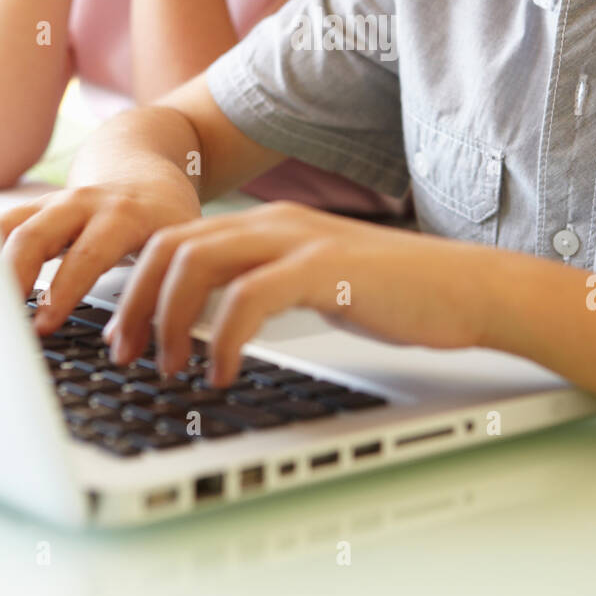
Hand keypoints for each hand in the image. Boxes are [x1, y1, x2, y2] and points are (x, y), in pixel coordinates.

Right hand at [0, 181, 202, 332]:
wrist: (145, 177)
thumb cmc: (161, 220)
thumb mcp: (170, 253)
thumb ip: (149, 295)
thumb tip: (121, 346)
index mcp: (123, 215)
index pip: (89, 253)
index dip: (64, 290)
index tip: (43, 325)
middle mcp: (82, 205)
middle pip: (34, 236)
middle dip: (13, 279)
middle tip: (1, 322)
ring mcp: (52, 205)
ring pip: (7, 228)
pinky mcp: (32, 211)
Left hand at [100, 201, 491, 382]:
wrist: (470, 289)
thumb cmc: (396, 297)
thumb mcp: (314, 284)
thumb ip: (264, 290)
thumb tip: (210, 326)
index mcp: (267, 227)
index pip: (175, 239)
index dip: (137, 288)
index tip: (125, 338)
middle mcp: (274, 224)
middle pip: (171, 245)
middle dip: (137, 304)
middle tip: (128, 357)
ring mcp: (300, 241)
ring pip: (197, 262)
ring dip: (170, 319)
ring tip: (171, 368)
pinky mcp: (326, 269)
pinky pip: (249, 297)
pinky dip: (222, 337)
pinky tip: (221, 372)